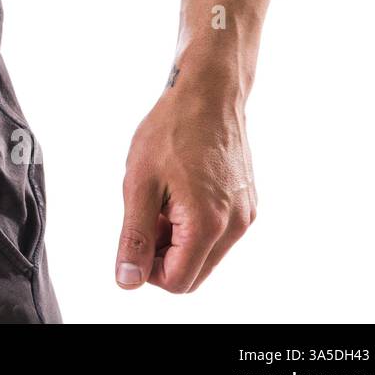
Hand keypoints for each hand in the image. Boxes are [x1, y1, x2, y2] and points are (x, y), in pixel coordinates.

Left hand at [116, 67, 257, 292]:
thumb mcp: (139, 184)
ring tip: (160, 198)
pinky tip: (177, 191)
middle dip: (162, 255)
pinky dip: (192, 224)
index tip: (133, 236)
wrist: (207, 93)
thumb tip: (128, 280)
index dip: (146, 268)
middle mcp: (235, 226)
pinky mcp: (246, 204)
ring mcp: (245, 215)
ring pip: (204, 254)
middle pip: (193, 273)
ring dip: (175, 239)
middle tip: (144, 214)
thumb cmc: (171, 130)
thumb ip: (134, 237)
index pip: (177, 281)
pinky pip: (216, 233)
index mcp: (208, 224)